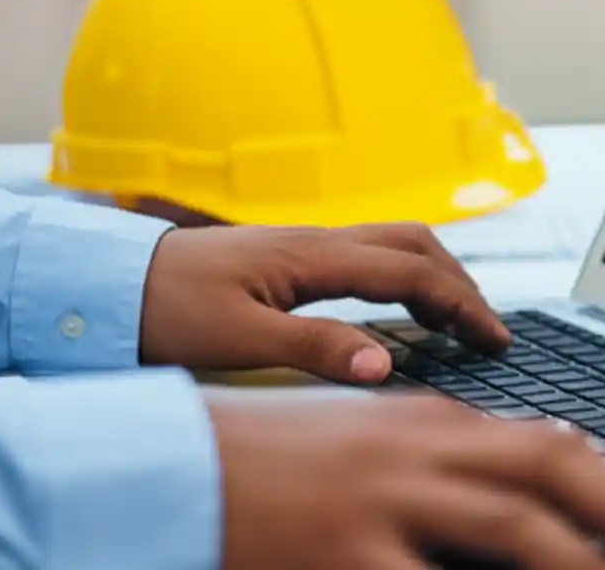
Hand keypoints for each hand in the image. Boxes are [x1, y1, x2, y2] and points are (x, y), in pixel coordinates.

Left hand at [140, 223, 509, 383]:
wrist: (109, 281)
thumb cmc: (165, 307)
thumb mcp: (238, 339)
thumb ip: (315, 348)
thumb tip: (386, 364)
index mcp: (315, 257)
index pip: (412, 274)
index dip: (462, 305)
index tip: (495, 339)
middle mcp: (319, 240)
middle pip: (415, 244)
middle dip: (462, 283)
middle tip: (488, 329)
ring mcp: (306, 243)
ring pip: (394, 242)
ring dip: (436, 272)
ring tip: (457, 317)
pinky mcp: (293, 255)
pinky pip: (369, 252)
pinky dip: (405, 272)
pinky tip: (399, 303)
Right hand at [209, 394, 604, 569]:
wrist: (172, 467)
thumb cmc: (272, 456)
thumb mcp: (370, 438)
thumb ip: (443, 457)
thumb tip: (519, 489)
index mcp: (431, 420)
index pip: (548, 442)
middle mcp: (420, 447)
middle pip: (553, 470)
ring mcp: (384, 499)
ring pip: (516, 527)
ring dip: (582, 562)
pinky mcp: (345, 552)